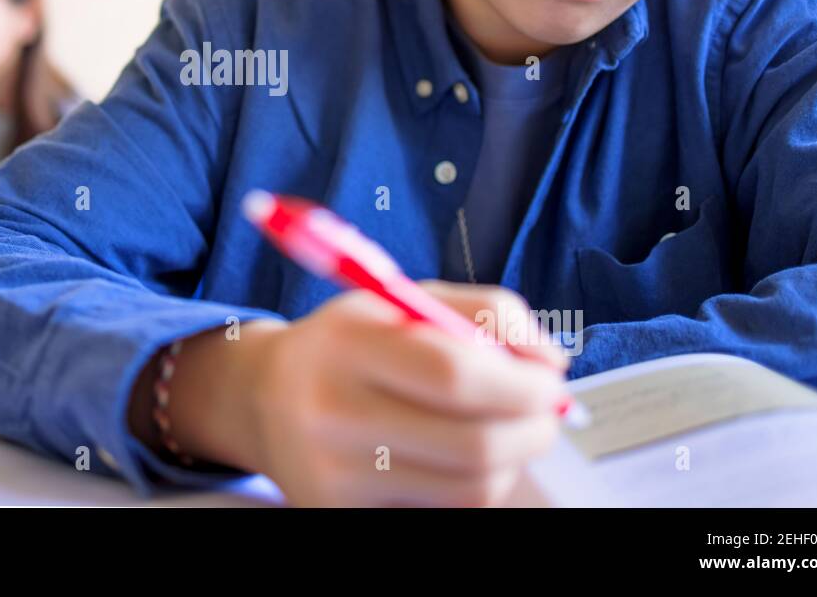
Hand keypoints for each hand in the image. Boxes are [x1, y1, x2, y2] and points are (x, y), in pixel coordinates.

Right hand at [245, 281, 569, 506]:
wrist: (265, 399)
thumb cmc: (350, 344)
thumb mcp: (401, 301)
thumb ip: (484, 312)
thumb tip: (551, 360)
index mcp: (347, 345)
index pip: (454, 375)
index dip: (521, 384)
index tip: (551, 378)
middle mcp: (333, 415)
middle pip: (471, 445)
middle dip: (532, 429)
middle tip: (547, 412)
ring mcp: (335, 477)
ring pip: (468, 489)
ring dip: (510, 460)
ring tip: (505, 430)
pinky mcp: (343, 516)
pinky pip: (443, 513)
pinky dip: (473, 487)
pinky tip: (464, 458)